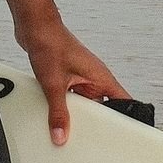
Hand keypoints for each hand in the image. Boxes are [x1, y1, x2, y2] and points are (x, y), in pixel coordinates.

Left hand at [7, 0, 135, 148]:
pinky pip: (70, 97)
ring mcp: (81, 77)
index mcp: (101, 78)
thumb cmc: (51, 45)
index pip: (124, 102)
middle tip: (86, 133)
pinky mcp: (67, 76)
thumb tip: (61, 134)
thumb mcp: (54, 86)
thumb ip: (58, 113)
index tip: (125, 135)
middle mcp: (94, 78)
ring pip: (83, 103)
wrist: (34, 27)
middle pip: (101, 107)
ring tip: (66, 121)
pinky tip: (54, 110)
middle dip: (93, 120)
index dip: (127, 118)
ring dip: (75, 111)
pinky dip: (64, 105)